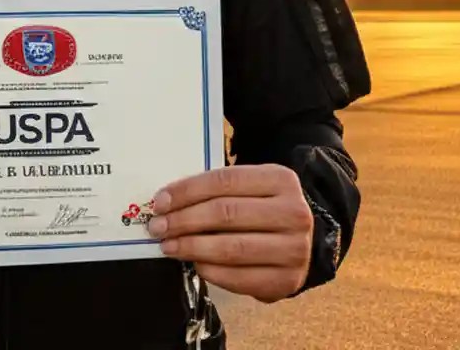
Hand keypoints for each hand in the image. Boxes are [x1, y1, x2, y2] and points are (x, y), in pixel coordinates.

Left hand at [147, 164, 313, 302]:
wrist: (302, 244)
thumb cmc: (262, 211)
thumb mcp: (249, 189)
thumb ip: (215, 191)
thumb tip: (165, 202)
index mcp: (281, 179)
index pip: (224, 181)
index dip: (186, 191)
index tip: (159, 202)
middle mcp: (294, 212)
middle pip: (225, 213)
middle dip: (183, 220)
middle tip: (157, 227)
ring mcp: (294, 249)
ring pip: (231, 247)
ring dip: (191, 247)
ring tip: (168, 246)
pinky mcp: (286, 280)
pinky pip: (238, 277)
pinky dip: (209, 270)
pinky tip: (194, 264)